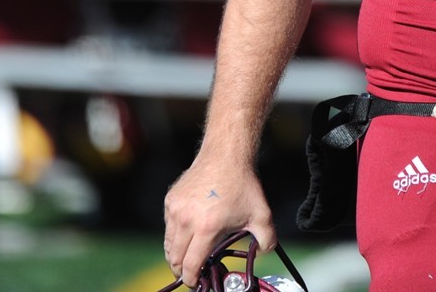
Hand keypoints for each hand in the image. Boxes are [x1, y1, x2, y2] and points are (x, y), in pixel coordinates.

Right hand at [163, 153, 273, 285]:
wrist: (226, 155)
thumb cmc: (243, 184)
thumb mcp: (262, 215)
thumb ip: (267, 240)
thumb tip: (261, 254)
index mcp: (206, 227)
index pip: (191, 264)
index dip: (192, 278)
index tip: (195, 283)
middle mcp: (186, 219)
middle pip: (174, 258)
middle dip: (181, 270)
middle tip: (191, 273)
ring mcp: (175, 209)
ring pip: (169, 244)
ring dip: (176, 255)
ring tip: (187, 258)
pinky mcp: (170, 201)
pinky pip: (168, 227)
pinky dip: (175, 236)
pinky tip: (188, 235)